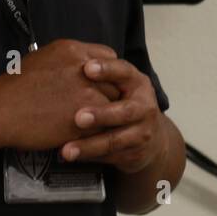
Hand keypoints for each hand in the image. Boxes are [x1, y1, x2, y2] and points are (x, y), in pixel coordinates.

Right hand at [0, 39, 122, 151]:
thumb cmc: (13, 88)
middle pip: (115, 81)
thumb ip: (68, 62)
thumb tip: (82, 67)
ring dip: (107, 115)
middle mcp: (84, 69)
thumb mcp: (42, 59)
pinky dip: (99, 132)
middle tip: (103, 106)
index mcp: (73, 50)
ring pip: (112, 105)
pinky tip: (89, 135)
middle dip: (109, 94)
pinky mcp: (84, 118)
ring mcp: (86, 93)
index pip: (109, 57)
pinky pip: (103, 126)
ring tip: (98, 123)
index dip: (108, 72)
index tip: (102, 83)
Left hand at [59, 58, 163, 174]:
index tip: (86, 68)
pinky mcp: (135, 154)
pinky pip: (110, 157)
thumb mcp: (119, 86)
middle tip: (78, 117)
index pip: (125, 72)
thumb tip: (69, 58)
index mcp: (138, 83)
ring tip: (66, 149)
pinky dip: (90, 157)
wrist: (150, 138)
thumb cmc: (124, 104)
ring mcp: (142, 132)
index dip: (107, 70)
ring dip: (89, 145)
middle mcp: (144, 107)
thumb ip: (101, 76)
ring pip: (115, 140)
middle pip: (125, 111)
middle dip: (101, 115)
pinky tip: (72, 156)